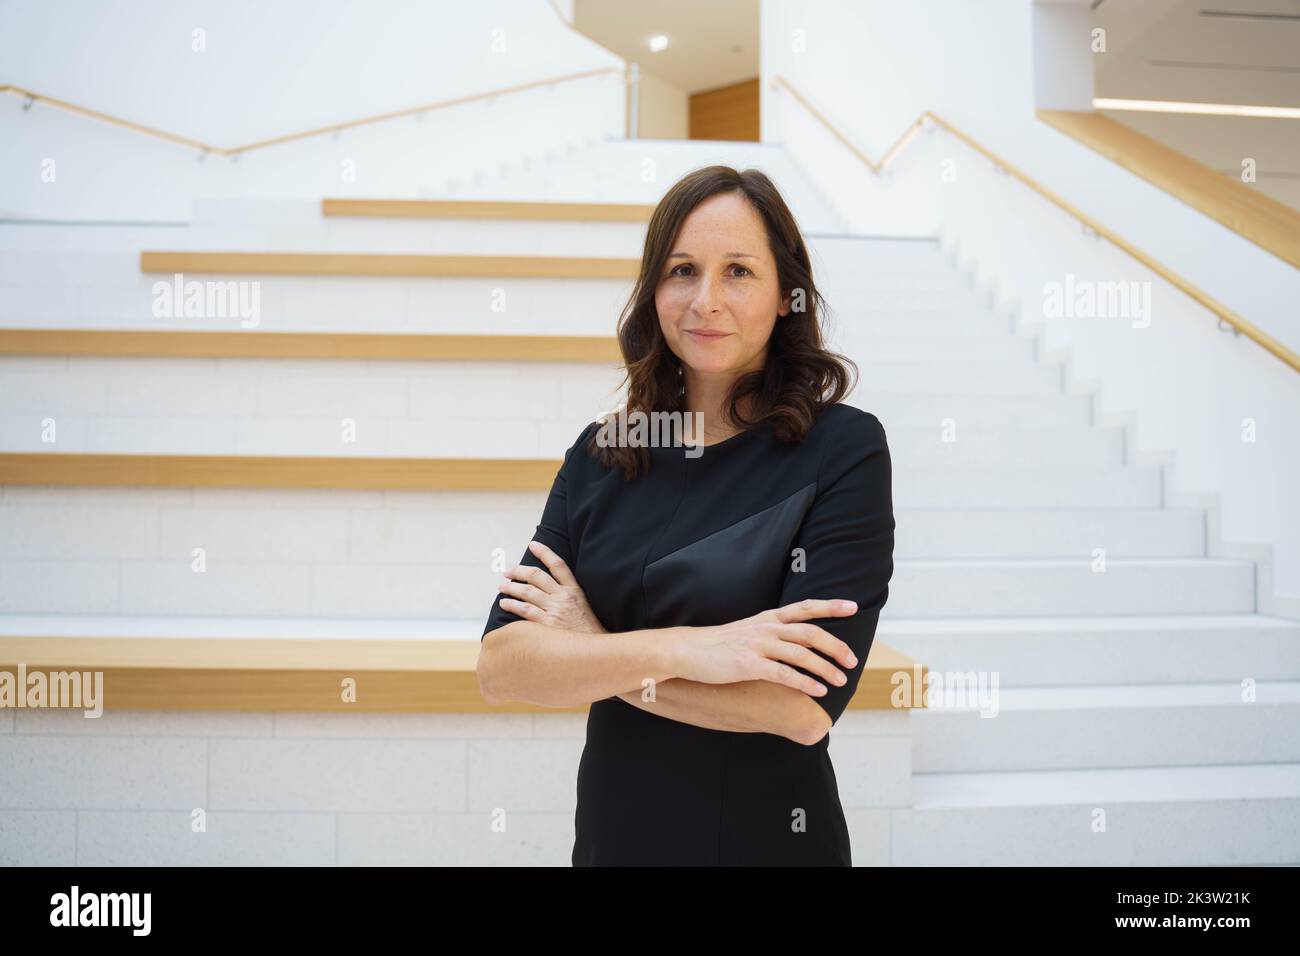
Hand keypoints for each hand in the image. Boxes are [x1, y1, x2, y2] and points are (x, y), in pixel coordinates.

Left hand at [496, 540, 606, 633]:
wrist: (595, 652)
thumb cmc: (588, 632)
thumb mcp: (584, 607)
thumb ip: (569, 596)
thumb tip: (550, 588)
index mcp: (574, 590)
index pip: (558, 565)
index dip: (545, 552)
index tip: (533, 545)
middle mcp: (563, 597)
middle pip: (537, 576)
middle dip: (519, 571)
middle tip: (508, 571)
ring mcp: (554, 610)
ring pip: (527, 592)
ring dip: (511, 587)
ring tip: (501, 586)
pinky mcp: (546, 625)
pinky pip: (525, 610)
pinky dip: (512, 605)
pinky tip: (504, 603)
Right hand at [671, 599, 859, 697]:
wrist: (687, 651)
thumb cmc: (719, 644)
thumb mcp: (748, 630)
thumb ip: (772, 633)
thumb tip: (795, 644)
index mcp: (768, 618)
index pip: (805, 607)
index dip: (830, 606)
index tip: (853, 607)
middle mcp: (766, 628)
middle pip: (810, 632)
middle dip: (835, 646)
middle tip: (853, 660)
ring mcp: (757, 645)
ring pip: (801, 654)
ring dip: (825, 668)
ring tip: (840, 681)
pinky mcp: (748, 665)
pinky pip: (783, 674)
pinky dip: (804, 683)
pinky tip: (818, 691)